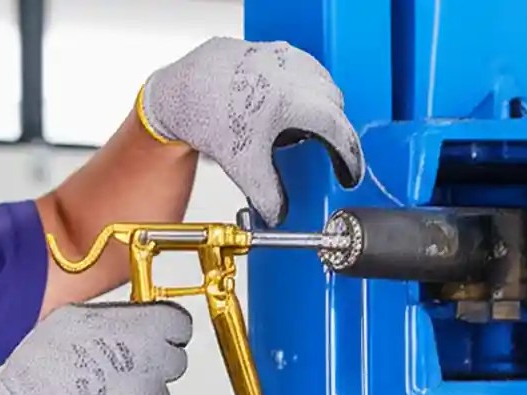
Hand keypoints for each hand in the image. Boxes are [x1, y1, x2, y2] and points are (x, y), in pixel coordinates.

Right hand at [0, 302, 192, 394]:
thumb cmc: (47, 366)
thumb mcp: (74, 317)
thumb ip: (112, 317)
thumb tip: (122, 320)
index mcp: (147, 327)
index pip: (179, 325)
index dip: (164, 331)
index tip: (151, 336)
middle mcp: (158, 362)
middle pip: (174, 361)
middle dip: (154, 364)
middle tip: (121, 369)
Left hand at [138, 37, 365, 226]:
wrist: (177, 91)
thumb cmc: (203, 115)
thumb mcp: (242, 164)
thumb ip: (267, 195)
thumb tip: (277, 214)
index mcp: (293, 99)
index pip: (339, 129)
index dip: (349, 156)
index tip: (349, 172)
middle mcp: (292, 71)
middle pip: (333, 104)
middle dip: (333, 131)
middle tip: (325, 154)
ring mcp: (282, 55)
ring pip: (320, 82)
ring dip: (320, 106)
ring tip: (300, 129)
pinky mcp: (269, 48)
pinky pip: (301, 67)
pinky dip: (303, 87)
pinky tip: (284, 106)